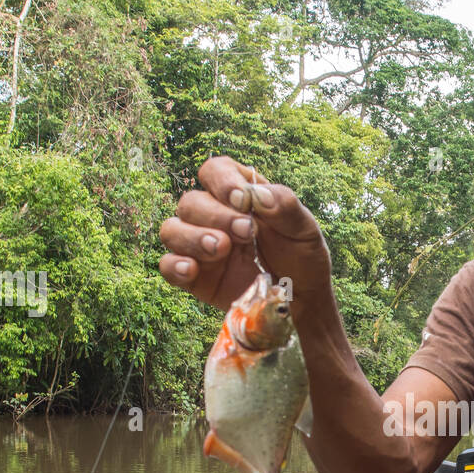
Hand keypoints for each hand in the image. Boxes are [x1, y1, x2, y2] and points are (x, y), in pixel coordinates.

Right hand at [158, 156, 331, 310]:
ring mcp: (200, 246)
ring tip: (220, 248)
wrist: (302, 301)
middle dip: (216, 215)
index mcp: (238, 196)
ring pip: (172, 230)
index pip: (214, 171)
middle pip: (191, 202)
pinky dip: (175, 266)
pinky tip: (193, 270)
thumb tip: (257, 195)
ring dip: (192, 237)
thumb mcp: (305, 230)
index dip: (222, 181)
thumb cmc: (301, 257)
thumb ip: (286, 207)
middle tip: (246, 233)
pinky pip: (168, 266)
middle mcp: (213, 216)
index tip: (241, 200)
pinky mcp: (195, 277)